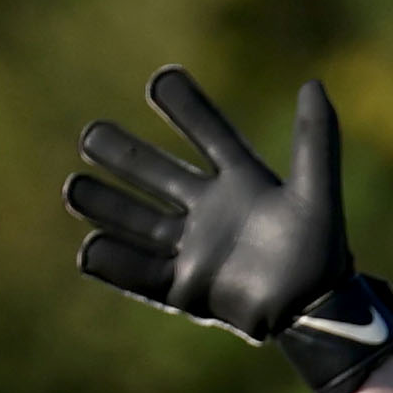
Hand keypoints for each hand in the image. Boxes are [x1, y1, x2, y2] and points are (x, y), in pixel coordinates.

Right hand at [66, 70, 392, 392]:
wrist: (314, 310)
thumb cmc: (319, 252)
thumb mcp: (317, 189)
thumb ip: (314, 139)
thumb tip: (312, 84)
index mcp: (241, 182)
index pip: (208, 134)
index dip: (186, 107)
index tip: (160, 81)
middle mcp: (211, 213)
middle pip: (158, 177)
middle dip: (124, 157)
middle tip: (90, 135)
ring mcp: (197, 251)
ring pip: (142, 223)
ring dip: (109, 207)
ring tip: (73, 188)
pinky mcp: (189, 289)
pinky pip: (145, 275)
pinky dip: (117, 265)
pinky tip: (87, 250)